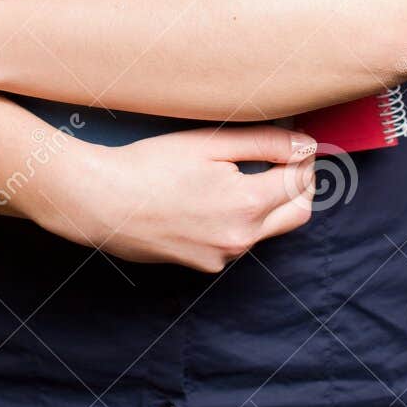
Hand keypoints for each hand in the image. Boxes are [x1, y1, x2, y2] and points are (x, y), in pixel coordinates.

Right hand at [27, 124, 317, 273]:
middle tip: (281, 157)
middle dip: (298, 184)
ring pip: (267, 229)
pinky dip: (238, 219)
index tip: (294, 141)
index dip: (303, 158)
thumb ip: (265, 144)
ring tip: (238, 172)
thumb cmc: (150, 165)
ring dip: (267, 202)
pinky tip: (210, 197)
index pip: (301, 183)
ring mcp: (222, 257)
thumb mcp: (209, 143)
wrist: (100, 203)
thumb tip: (307, 146)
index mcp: (247, 206)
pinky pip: (237, 241)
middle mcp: (241, 240)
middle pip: (297, 213)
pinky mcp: (203, 266)